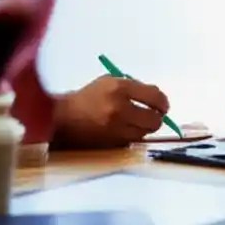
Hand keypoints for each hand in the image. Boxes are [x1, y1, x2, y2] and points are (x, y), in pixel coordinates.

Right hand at [53, 75, 170, 147]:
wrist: (61, 117)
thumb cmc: (88, 97)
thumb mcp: (110, 82)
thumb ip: (135, 87)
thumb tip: (157, 98)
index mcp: (119, 89)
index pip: (155, 97)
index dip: (163, 102)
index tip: (162, 105)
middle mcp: (119, 109)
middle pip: (154, 119)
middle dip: (157, 118)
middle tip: (154, 115)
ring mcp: (114, 129)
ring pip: (145, 133)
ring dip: (145, 128)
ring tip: (138, 122)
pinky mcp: (110, 143)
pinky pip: (132, 141)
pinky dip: (133, 136)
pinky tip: (125, 130)